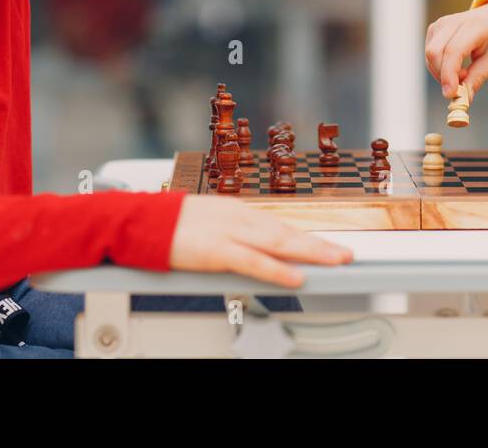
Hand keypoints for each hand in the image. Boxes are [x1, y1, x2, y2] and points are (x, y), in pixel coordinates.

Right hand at [169, 195, 352, 287]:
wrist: (142, 221)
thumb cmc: (170, 224)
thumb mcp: (209, 222)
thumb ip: (232, 234)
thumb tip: (253, 249)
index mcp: (237, 211)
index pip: (280, 224)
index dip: (306, 236)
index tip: (327, 244)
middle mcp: (239, 217)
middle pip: (287, 231)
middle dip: (319, 243)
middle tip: (345, 253)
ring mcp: (229, 233)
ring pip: (279, 243)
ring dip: (311, 252)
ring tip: (336, 260)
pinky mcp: (217, 250)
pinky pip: (254, 262)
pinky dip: (278, 269)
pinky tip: (297, 276)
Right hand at [424, 0, 487, 99]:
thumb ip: (478, 77)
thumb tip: (463, 100)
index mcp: (475, 26)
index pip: (453, 50)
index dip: (449, 74)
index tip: (451, 94)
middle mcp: (454, 21)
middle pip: (435, 52)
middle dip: (443, 76)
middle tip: (462, 86)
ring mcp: (441, 23)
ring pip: (429, 54)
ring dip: (441, 73)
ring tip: (464, 73)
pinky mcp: (434, 28)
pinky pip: (429, 54)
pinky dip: (439, 67)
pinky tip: (456, 66)